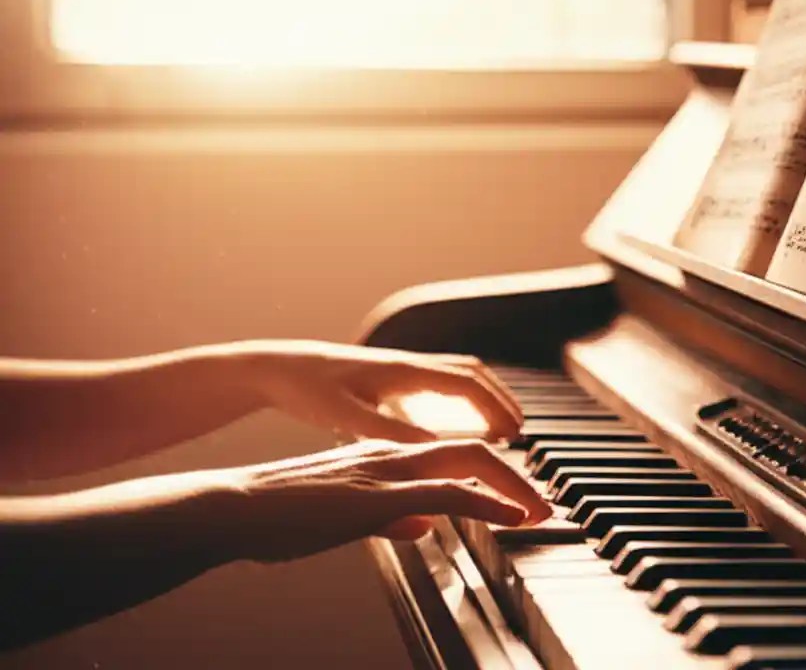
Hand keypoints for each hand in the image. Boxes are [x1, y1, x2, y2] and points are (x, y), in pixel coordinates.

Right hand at [226, 438, 552, 561]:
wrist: (232, 508)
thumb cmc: (276, 516)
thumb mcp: (344, 516)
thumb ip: (388, 517)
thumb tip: (424, 525)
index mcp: (381, 458)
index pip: (450, 455)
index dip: (490, 471)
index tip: (517, 495)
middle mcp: (390, 455)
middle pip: (472, 449)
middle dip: (515, 474)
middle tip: (543, 503)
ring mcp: (386, 471)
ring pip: (470, 461)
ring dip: (513, 485)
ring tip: (540, 510)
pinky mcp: (378, 495)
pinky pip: (449, 492)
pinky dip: (488, 501)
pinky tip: (513, 517)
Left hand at [229, 340, 523, 442]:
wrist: (277, 367)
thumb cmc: (307, 389)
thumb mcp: (348, 416)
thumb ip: (391, 432)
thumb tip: (435, 448)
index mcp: (404, 371)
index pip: (468, 384)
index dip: (496, 409)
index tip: (514, 435)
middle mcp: (409, 365)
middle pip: (473, 374)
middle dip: (501, 401)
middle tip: (520, 432)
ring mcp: (402, 369)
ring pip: (460, 375)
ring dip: (486, 398)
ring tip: (502, 428)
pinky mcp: (393, 379)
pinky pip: (441, 384)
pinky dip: (463, 400)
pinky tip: (460, 425)